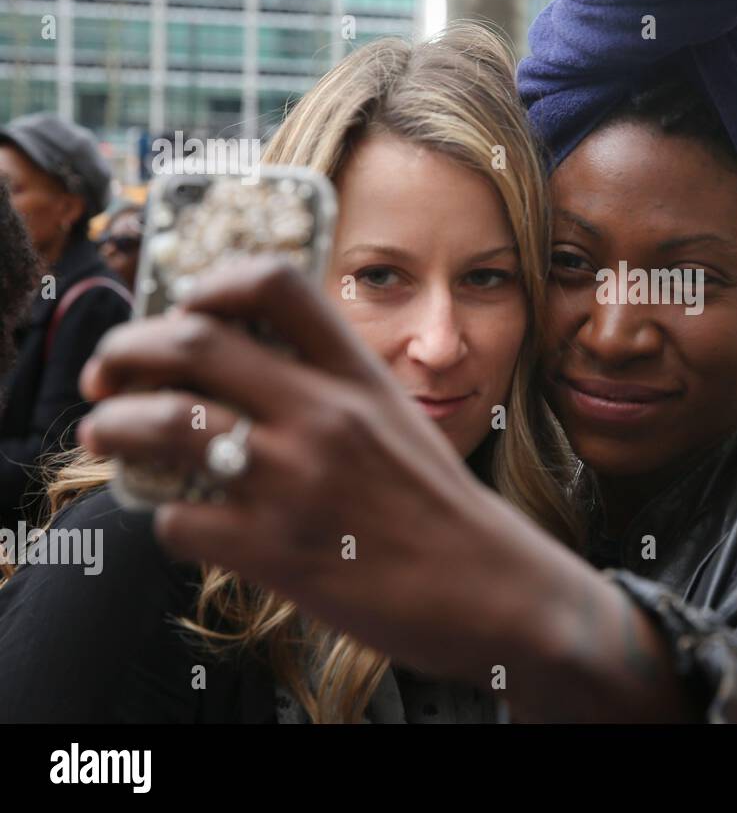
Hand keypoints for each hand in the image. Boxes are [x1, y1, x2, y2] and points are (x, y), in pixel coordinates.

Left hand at [78, 257, 690, 718]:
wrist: (494, 589)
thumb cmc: (443, 509)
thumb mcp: (399, 422)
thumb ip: (333, 390)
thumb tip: (246, 370)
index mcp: (360, 377)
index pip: (274, 283)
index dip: (209, 283)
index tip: (184, 308)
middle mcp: (326, 415)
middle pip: (194, 341)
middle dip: (127, 351)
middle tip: (109, 373)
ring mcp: (297, 480)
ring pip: (164, 423)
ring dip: (117, 427)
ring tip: (107, 434)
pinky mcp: (276, 551)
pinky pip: (179, 519)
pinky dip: (165, 517)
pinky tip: (185, 520)